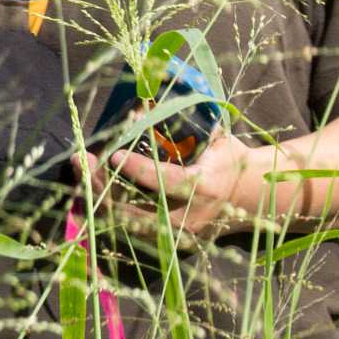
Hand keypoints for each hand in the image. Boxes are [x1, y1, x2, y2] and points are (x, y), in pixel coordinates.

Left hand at [80, 131, 286, 241]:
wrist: (257, 200)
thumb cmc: (235, 163)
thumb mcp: (221, 142)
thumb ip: (196, 124)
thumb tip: (157, 96)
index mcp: (205, 188)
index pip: (165, 182)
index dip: (136, 169)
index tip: (112, 154)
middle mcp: (189, 218)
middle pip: (135, 212)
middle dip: (102, 189)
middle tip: (84, 162)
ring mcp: (178, 235)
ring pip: (127, 224)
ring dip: (99, 199)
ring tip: (82, 173)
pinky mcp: (170, 242)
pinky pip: (132, 229)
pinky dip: (110, 211)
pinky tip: (91, 191)